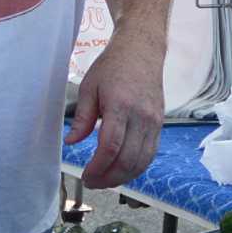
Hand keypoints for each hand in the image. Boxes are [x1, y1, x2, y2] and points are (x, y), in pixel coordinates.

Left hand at [68, 29, 164, 187]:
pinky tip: (122, 170)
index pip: (110, 147)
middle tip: (92, 182)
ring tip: (105, 180)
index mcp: (120, 105)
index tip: (86, 175)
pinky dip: (136, 167)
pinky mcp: (159, 124)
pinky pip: (150, 154)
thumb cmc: (113, 66)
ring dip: (123, 177)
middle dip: (108, 178)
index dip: (97, 167)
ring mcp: (153, 122)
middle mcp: (141, 116)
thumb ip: (82, 117)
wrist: (142, 50)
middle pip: (127, 160)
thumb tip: (72, 142)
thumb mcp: (89, 86)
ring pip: (142, 161)